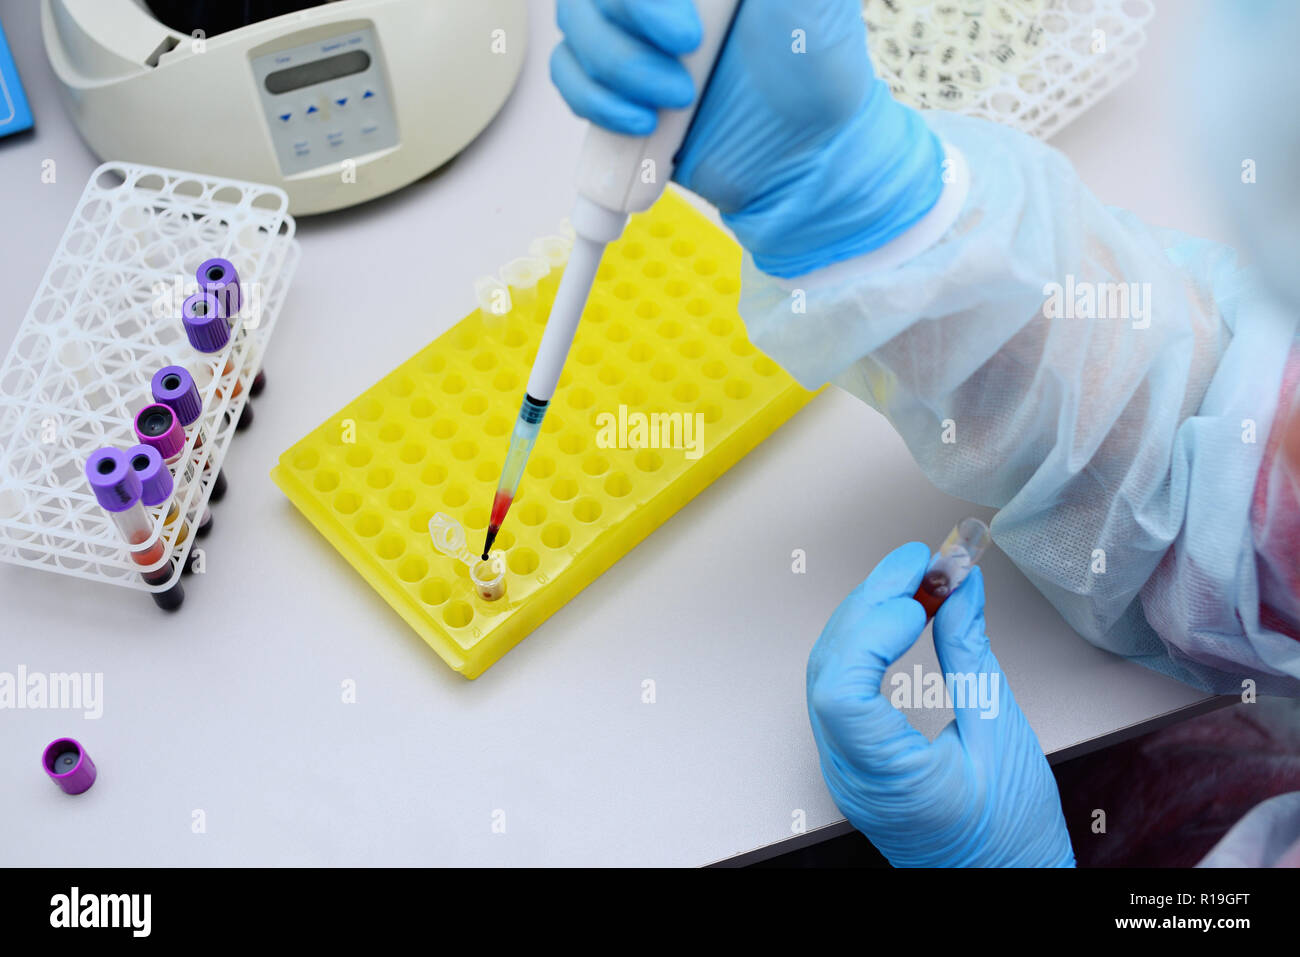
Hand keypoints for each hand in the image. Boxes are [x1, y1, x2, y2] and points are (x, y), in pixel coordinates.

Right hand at [551, 0, 944, 276]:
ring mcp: (632, 33)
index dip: (643, 0)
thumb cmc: (818, 68)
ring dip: (619, 70)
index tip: (688, 32)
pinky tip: (642, 123)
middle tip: (687, 61)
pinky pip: (569, 76)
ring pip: (576, 26)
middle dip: (633, 29)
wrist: (803, 158)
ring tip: (676, 102)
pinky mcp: (617, 86)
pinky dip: (596, 103)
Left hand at [807, 542, 1074, 866]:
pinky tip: (897, 617)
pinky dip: (866, 644)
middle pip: (831, 669)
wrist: (1004, 886)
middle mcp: (852, 774)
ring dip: (866, 617)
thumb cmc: (1008, 838)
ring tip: (914, 578)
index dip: (869, 632)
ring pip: (830, 673)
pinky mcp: (855, 758)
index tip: (916, 597)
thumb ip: (972, 656)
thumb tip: (960, 589)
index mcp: (889, 780)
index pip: (842, 693)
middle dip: (871, 602)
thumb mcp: (1003, 736)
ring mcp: (846, 767)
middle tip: (919, 561)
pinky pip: (842, 688)